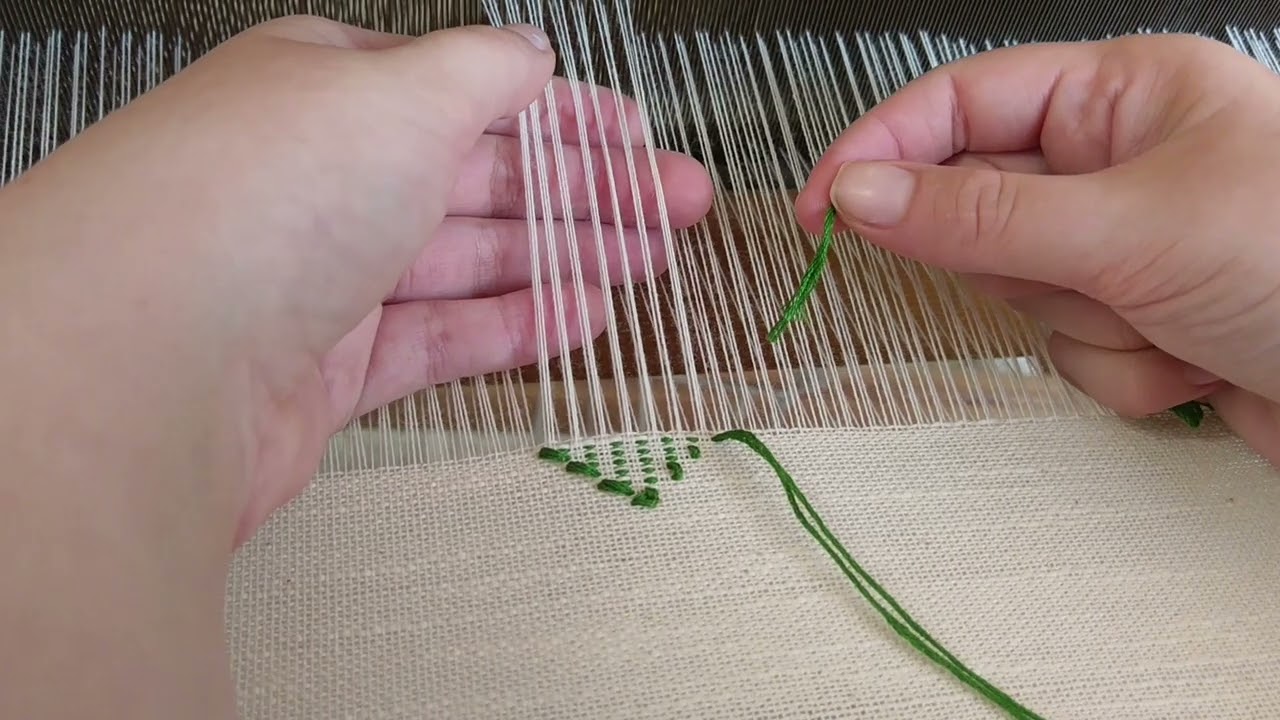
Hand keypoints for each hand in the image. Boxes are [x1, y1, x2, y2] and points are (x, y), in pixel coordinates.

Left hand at [3, 16, 712, 544]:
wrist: (145, 364)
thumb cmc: (253, 203)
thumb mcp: (397, 93)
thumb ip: (483, 70)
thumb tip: (531, 54)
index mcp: (328, 89)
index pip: (467, 92)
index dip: (562, 113)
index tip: (636, 136)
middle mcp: (321, 179)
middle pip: (479, 179)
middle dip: (586, 190)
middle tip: (672, 209)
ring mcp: (321, 276)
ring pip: (467, 261)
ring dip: (564, 260)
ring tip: (644, 266)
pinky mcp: (326, 367)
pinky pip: (439, 338)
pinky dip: (512, 328)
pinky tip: (577, 321)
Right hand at [796, 34, 1279, 465]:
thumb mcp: (1129, 227)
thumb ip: (979, 215)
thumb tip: (858, 197)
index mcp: (1123, 95)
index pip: (962, 103)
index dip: (882, 152)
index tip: (820, 209)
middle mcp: (1119, 164)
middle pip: (982, 207)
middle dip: (1018, 262)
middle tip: (1071, 274)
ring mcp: (1129, 248)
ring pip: (1024, 294)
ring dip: (1089, 327)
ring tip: (1171, 319)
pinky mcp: (1144, 321)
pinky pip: (1074, 351)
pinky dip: (1126, 373)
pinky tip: (1198, 364)